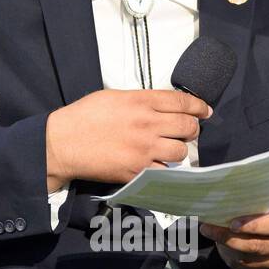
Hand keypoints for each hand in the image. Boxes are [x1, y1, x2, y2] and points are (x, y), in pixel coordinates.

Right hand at [45, 88, 211, 190]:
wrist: (63, 142)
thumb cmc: (85, 116)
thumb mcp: (114, 97)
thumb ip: (141, 100)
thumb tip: (163, 106)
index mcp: (141, 101)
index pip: (182, 102)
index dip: (199, 106)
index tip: (205, 111)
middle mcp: (147, 124)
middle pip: (188, 127)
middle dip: (192, 129)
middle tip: (187, 131)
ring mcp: (143, 149)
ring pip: (181, 151)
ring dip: (179, 150)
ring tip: (170, 148)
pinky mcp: (136, 171)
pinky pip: (165, 172)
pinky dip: (166, 168)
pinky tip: (159, 165)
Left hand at [199, 190, 268, 268]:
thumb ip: (259, 196)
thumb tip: (226, 192)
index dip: (253, 225)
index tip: (232, 223)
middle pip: (259, 246)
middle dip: (230, 239)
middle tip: (208, 229)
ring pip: (252, 260)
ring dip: (229, 250)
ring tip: (213, 237)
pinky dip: (235, 261)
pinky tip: (225, 249)